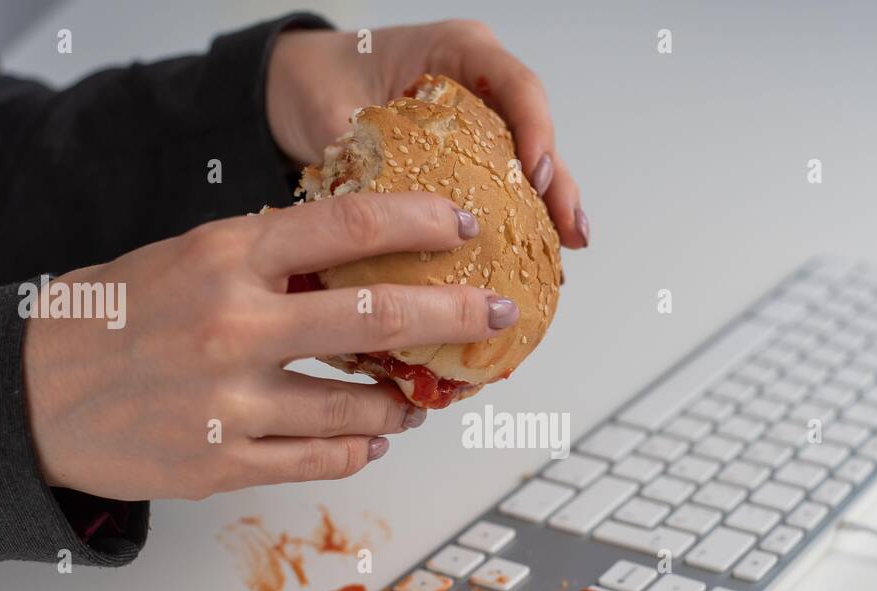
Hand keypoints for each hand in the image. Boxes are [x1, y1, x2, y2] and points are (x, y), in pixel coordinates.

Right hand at [23, 194, 513, 500]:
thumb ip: (268, 258)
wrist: (34, 397)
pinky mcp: (225, 463)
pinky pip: (323, 458)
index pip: (347, 225)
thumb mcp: (186, 258)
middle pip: (377, 317)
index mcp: (224, 257)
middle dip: (453, 315)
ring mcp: (231, 402)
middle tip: (493, 314)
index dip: (420, 223)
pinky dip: (360, 446)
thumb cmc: (116, 318)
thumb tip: (359, 257)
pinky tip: (373, 436)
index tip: (465, 227)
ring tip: (420, 399)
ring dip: (406, 401)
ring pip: (360, 405)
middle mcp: (234, 326)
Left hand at [266, 20, 587, 248]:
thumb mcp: (334, 111)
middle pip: (535, 129)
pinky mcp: (473, 155)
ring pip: (529, 161)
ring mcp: (480, 119)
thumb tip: (380, 212)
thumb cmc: (321, 82)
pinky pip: (505, 183)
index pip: (514, 83)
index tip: (536, 174)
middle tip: (570, 227)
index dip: (534, 128)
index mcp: (455, 51)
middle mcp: (479, 82)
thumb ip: (360, 150)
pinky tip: (538, 253)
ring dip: (552, 205)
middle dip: (558, 182)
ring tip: (571, 245)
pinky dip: (522, 217)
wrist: (304, 85)